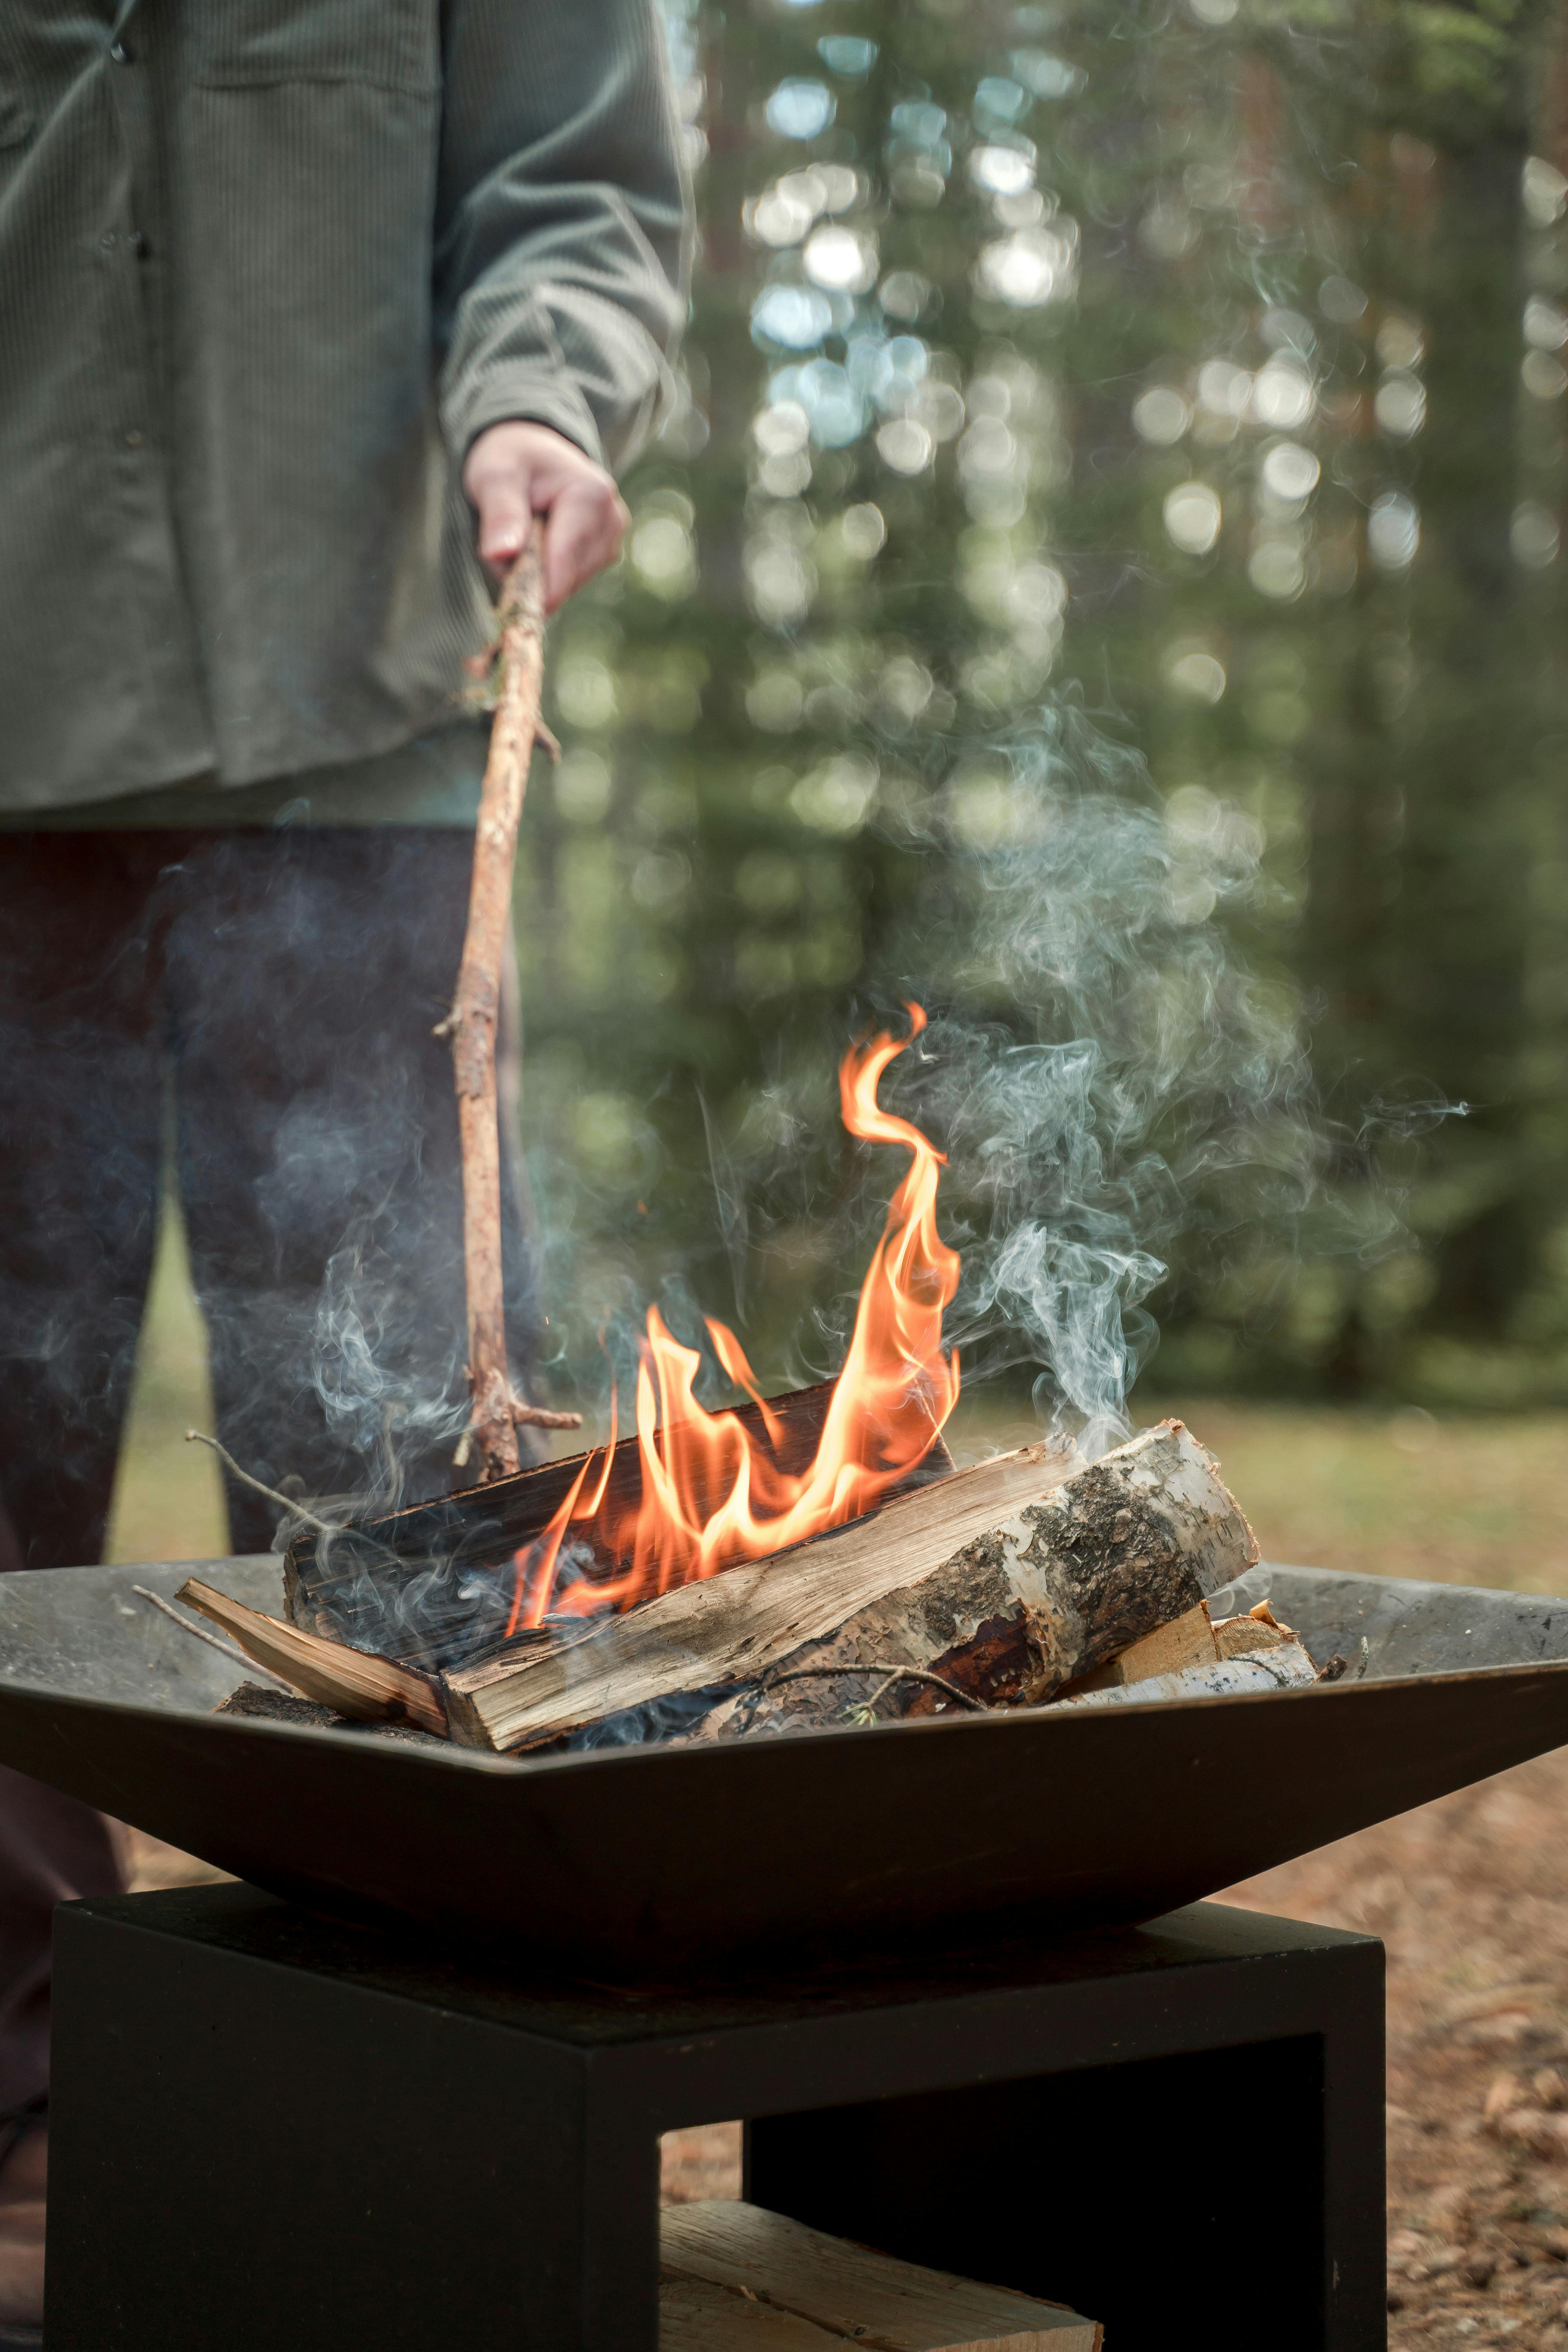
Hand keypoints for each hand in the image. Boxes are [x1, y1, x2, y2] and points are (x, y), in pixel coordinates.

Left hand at [462, 421, 628, 612]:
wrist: (532, 452)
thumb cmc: (513, 460)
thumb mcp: (496, 476)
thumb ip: (500, 514)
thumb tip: (501, 554)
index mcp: (590, 495)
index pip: (566, 559)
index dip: (540, 589)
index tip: (515, 611)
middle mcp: (611, 518)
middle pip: (569, 576)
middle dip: (533, 576)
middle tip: (501, 549)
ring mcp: (612, 538)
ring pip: (571, 583)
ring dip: (540, 575)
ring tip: (521, 539)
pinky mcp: (606, 552)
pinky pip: (573, 580)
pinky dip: (550, 573)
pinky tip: (538, 546)